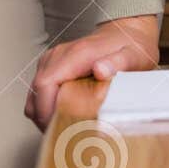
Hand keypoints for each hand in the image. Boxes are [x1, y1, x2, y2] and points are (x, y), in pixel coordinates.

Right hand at [24, 13, 158, 129]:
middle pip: (36, 95)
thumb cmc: (131, 47)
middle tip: (69, 135)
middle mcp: (58, 56)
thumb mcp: (133, 56)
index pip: (45, 85)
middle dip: (47, 120)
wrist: (127, 33)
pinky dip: (47, 108)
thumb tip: (100, 69)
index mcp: (75, 55)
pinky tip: (66, 114)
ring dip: (46, 116)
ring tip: (69, 126)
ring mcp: (52, 61)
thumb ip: (118, 62)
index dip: (47, 112)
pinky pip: (39, 94)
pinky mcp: (51, 67)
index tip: (62, 129)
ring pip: (34, 98)